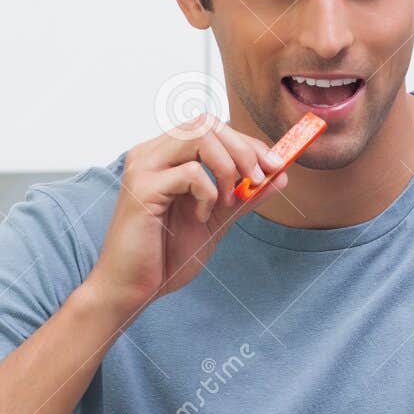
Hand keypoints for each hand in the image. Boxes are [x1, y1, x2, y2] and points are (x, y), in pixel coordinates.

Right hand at [84, 115, 287, 323]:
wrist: (134, 290)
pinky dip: (207, 193)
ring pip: (198, 136)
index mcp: (165, 158)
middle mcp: (151, 155)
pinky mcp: (142, 189)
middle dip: (243, 148)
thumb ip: (243, 197)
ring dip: (227, 167)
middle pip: (205, 123)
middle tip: (259, 178)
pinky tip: (200, 216)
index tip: (274, 164)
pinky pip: (190, 172)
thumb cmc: (165, 257)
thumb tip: (280, 175)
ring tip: (227, 200)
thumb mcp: (215, 221)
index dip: (247, 142)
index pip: (211, 128)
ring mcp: (144, 168)